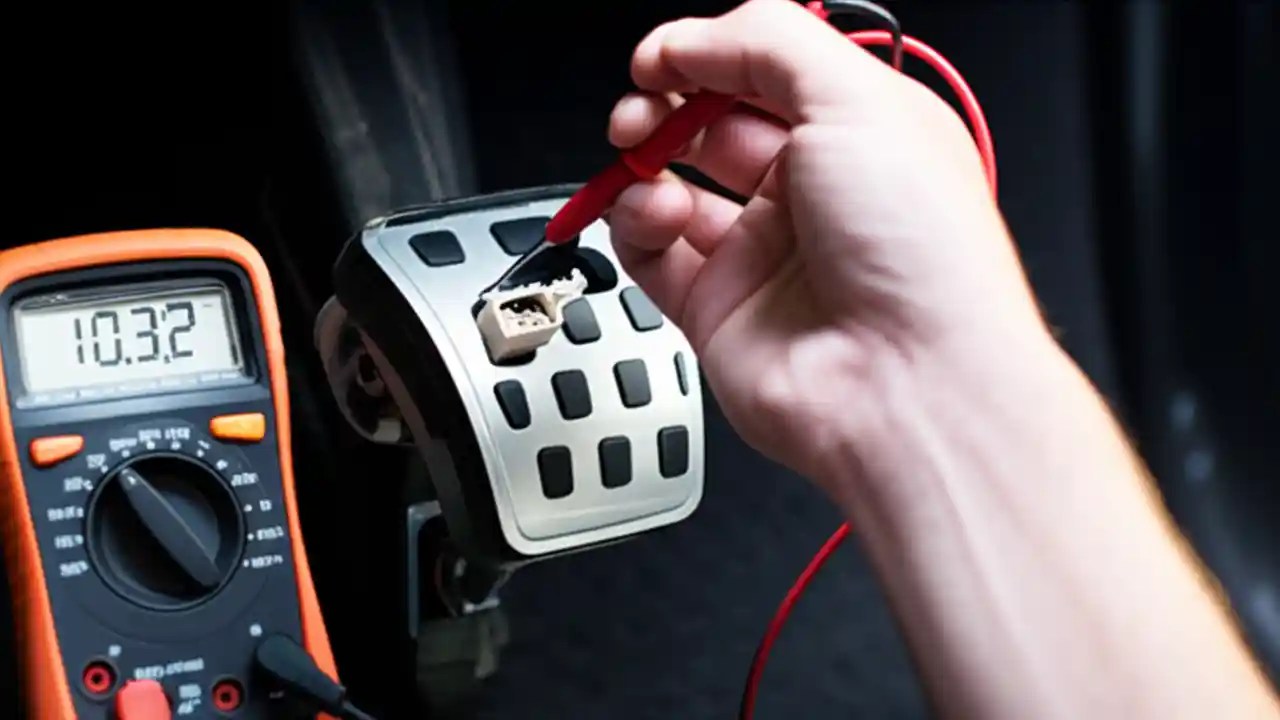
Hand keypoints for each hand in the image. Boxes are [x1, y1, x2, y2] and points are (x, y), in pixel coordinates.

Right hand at [606, 0, 1052, 489]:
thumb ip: (767, 45)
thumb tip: (689, 41)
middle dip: (664, 106)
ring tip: (641, 158)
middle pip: (710, 128)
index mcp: (859, 136)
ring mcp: (763, 255)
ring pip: (671, 189)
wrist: (910, 388)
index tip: (667, 57)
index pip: (765, 75)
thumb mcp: (858, 101)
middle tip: (644, 106)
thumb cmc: (921, 257)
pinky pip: (652, 254)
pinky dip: (636, 225)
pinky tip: (653, 214)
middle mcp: (811, 195)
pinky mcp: (719, 309)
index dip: (709, 57)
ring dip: (643, 164)